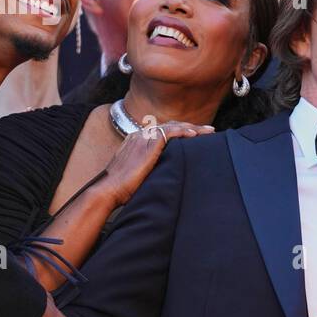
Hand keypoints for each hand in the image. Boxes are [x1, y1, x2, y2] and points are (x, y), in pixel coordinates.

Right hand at [99, 120, 213, 206]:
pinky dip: (183, 132)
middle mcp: (140, 135)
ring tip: (209, 132)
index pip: (163, 129)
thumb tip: (167, 173)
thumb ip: (151, 168)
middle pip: (171, 125)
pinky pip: (169, 132)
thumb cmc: (121, 189)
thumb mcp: (138, 174)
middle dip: (191, 126)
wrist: (107, 190)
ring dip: (193, 128)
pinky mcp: (147, 145)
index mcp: (136, 140)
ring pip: (173, 126)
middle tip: (209, 130)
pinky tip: (195, 136)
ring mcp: (143, 138)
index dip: (181, 130)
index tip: (197, 135)